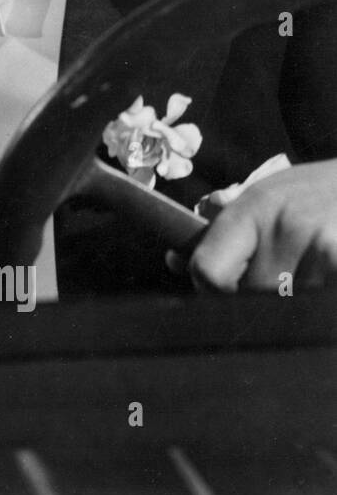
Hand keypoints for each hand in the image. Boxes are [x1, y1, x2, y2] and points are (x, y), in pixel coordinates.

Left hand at [178, 159, 336, 292]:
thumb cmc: (320, 191)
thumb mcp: (267, 194)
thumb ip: (222, 229)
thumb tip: (173, 261)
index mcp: (254, 208)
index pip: (208, 270)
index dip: (210, 285)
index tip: (221, 283)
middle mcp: (282, 225)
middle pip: (249, 293)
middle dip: (262, 287)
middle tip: (289, 259)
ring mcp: (319, 245)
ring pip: (288, 302)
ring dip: (299, 292)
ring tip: (317, 255)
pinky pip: (318, 300)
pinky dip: (323, 290)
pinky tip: (329, 266)